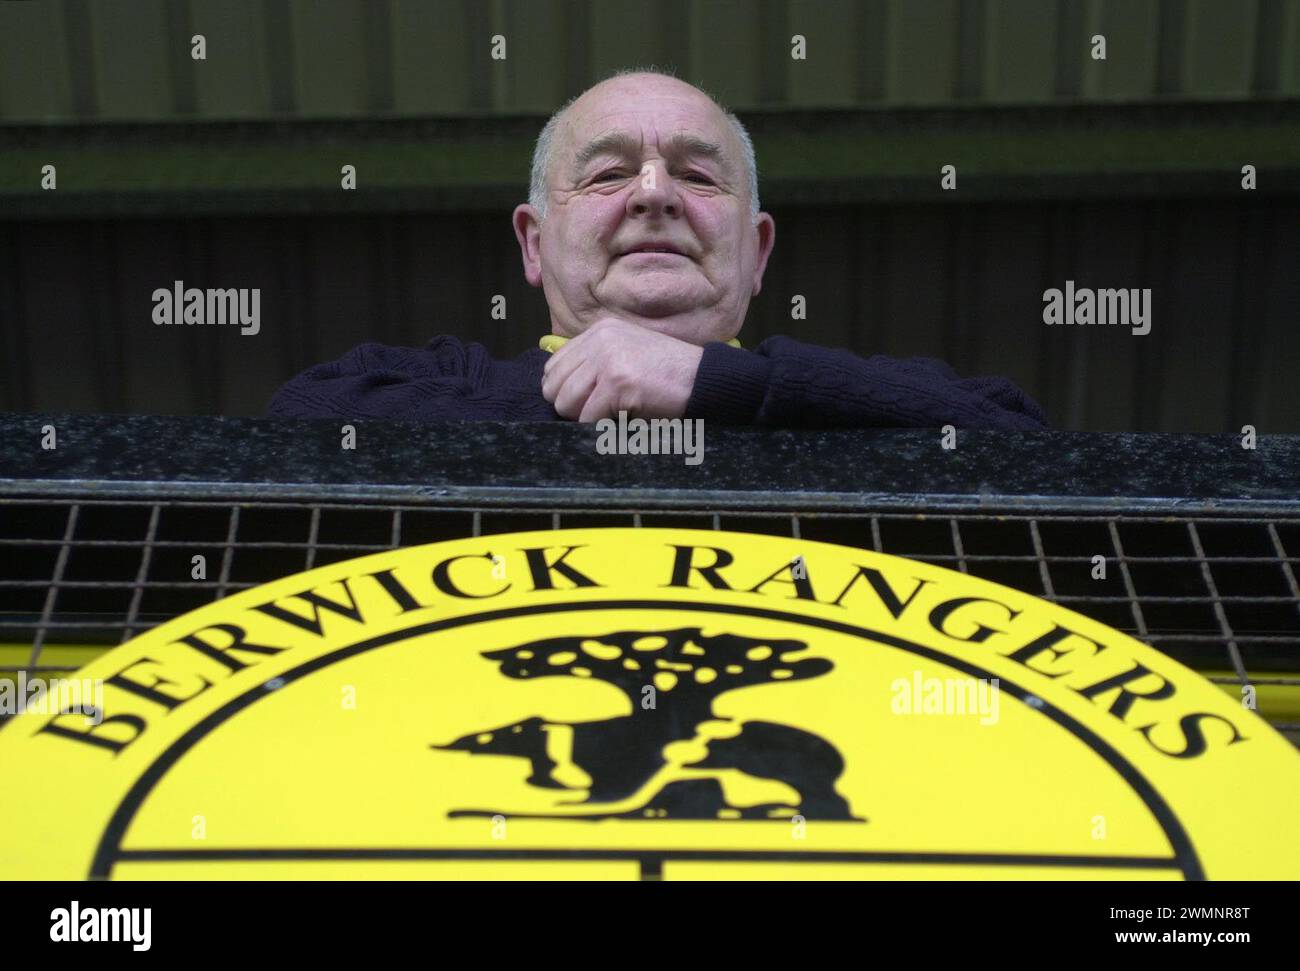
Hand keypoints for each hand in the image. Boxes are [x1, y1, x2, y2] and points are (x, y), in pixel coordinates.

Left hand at [542, 318, 704, 421]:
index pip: (553, 367)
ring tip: (612, 414)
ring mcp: (608, 360)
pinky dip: (602, 428)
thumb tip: (558, 389)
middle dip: (572, 407)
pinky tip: (624, 418)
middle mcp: (600, 340)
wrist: (703, 379)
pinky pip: (588, 418)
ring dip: (585, 418)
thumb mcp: (626, 353)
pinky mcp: (617, 382)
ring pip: (565, 403)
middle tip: (599, 412)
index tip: (587, 401)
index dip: (565, 391)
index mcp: (599, 331)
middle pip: (553, 387)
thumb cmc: (668, 374)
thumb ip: (594, 361)